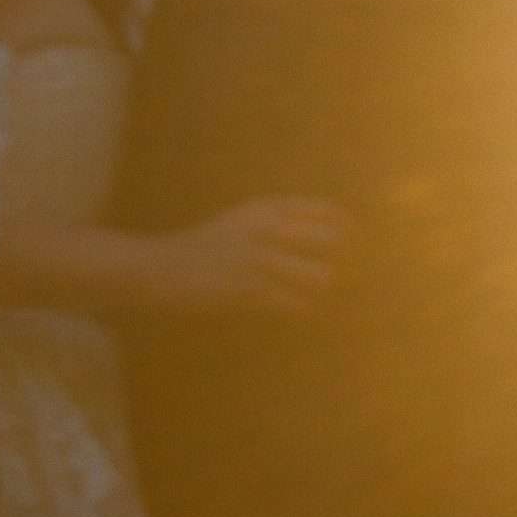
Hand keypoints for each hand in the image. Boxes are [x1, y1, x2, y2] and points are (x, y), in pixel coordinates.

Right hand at [150, 198, 348, 313]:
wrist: (165, 267)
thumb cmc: (207, 245)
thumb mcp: (241, 220)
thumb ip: (274, 220)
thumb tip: (319, 229)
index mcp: (263, 209)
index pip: (319, 210)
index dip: (339, 223)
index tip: (351, 233)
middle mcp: (265, 229)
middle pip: (325, 238)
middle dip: (337, 255)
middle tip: (343, 267)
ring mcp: (258, 259)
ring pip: (314, 274)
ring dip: (319, 283)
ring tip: (317, 288)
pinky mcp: (248, 289)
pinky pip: (291, 301)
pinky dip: (299, 305)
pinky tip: (301, 307)